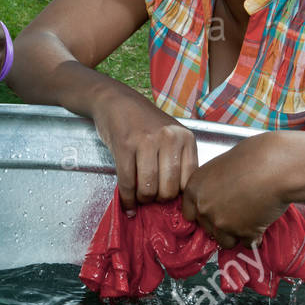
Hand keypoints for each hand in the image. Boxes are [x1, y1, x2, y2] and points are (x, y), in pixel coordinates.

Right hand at [92, 86, 197, 213]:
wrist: (116, 100)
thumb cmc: (145, 121)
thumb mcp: (170, 134)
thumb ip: (177, 159)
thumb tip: (177, 197)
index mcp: (185, 138)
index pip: (188, 180)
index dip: (178, 195)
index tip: (168, 197)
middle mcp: (169, 139)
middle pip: (169, 187)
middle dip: (159, 199)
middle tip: (152, 198)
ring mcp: (146, 141)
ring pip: (148, 187)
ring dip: (143, 199)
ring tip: (140, 198)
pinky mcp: (124, 146)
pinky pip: (127, 182)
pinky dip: (127, 198)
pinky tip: (127, 203)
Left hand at [181, 133, 289, 247]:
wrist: (276, 166)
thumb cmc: (254, 157)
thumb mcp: (222, 166)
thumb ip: (213, 185)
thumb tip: (217, 196)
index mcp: (194, 188)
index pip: (190, 214)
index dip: (204, 213)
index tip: (215, 211)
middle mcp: (203, 208)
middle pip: (207, 228)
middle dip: (222, 224)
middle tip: (239, 211)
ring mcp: (221, 223)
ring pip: (225, 240)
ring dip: (237, 233)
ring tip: (252, 216)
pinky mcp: (242, 234)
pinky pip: (247, 243)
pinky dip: (255, 235)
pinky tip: (262, 220)